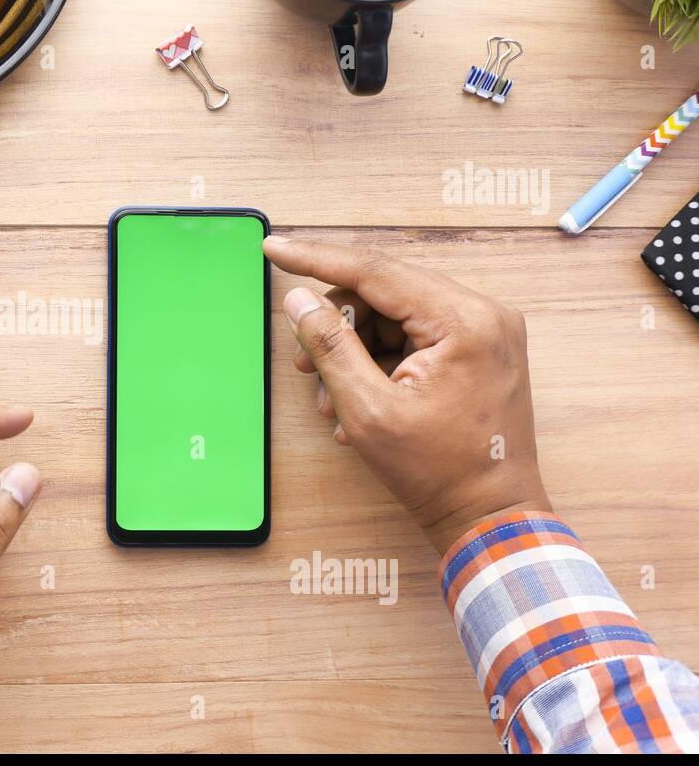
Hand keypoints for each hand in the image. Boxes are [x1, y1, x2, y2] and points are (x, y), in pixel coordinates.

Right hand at [263, 238, 550, 554]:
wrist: (490, 516)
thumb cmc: (438, 472)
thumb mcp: (368, 410)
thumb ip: (330, 346)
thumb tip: (298, 300)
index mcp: (464, 321)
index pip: (375, 271)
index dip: (316, 259)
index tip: (275, 249)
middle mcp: (483, 314)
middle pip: (384, 291)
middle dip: (337, 324)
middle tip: (305, 363)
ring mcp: (486, 331)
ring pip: (395, 313)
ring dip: (356, 348)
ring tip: (334, 399)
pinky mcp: (480, 349)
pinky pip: (415, 335)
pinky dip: (380, 360)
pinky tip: (360, 400)